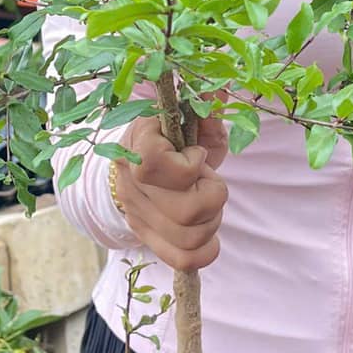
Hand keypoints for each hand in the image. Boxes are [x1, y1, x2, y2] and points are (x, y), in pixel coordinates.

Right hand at [111, 112, 228, 270]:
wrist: (136, 168)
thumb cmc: (172, 140)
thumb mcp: (187, 121)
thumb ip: (205, 109)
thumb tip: (221, 92)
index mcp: (136, 145)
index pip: (156, 163)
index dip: (189, 163)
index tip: (195, 155)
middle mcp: (131, 184)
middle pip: (186, 210)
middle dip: (212, 195)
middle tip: (207, 181)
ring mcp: (137, 216)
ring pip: (189, 237)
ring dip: (213, 221)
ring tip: (207, 203)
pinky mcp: (148, 239)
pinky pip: (184, 260)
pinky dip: (206, 250)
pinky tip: (208, 232)